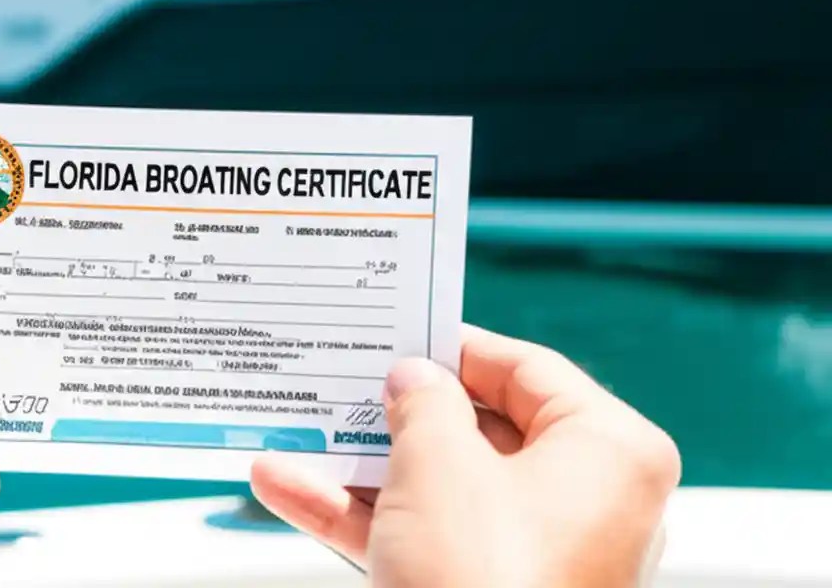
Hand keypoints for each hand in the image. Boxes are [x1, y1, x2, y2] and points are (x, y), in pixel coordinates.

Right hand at [251, 325, 679, 587]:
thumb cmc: (483, 579)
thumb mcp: (439, 465)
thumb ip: (420, 404)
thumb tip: (412, 379)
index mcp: (609, 452)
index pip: (527, 370)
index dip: (454, 349)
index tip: (399, 335)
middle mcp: (589, 503)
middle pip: (478, 433)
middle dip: (394, 417)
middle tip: (343, 387)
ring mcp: (540, 557)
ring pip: (442, 492)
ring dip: (359, 471)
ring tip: (292, 440)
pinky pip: (427, 541)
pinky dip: (364, 520)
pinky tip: (289, 491)